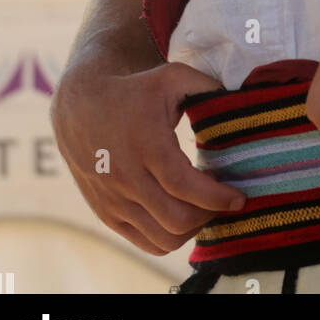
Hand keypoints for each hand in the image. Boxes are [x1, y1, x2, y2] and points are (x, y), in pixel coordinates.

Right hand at [50, 61, 246, 255]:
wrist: (81, 107)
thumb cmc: (134, 90)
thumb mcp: (171, 77)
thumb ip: (206, 86)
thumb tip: (237, 100)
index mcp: (146, 145)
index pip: (185, 186)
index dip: (216, 197)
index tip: (238, 198)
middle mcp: (127, 178)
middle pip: (176, 219)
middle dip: (208, 214)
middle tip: (222, 200)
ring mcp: (114, 200)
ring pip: (162, 238)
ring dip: (191, 229)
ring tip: (202, 207)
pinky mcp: (107, 214)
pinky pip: (145, 242)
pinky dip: (170, 237)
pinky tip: (181, 214)